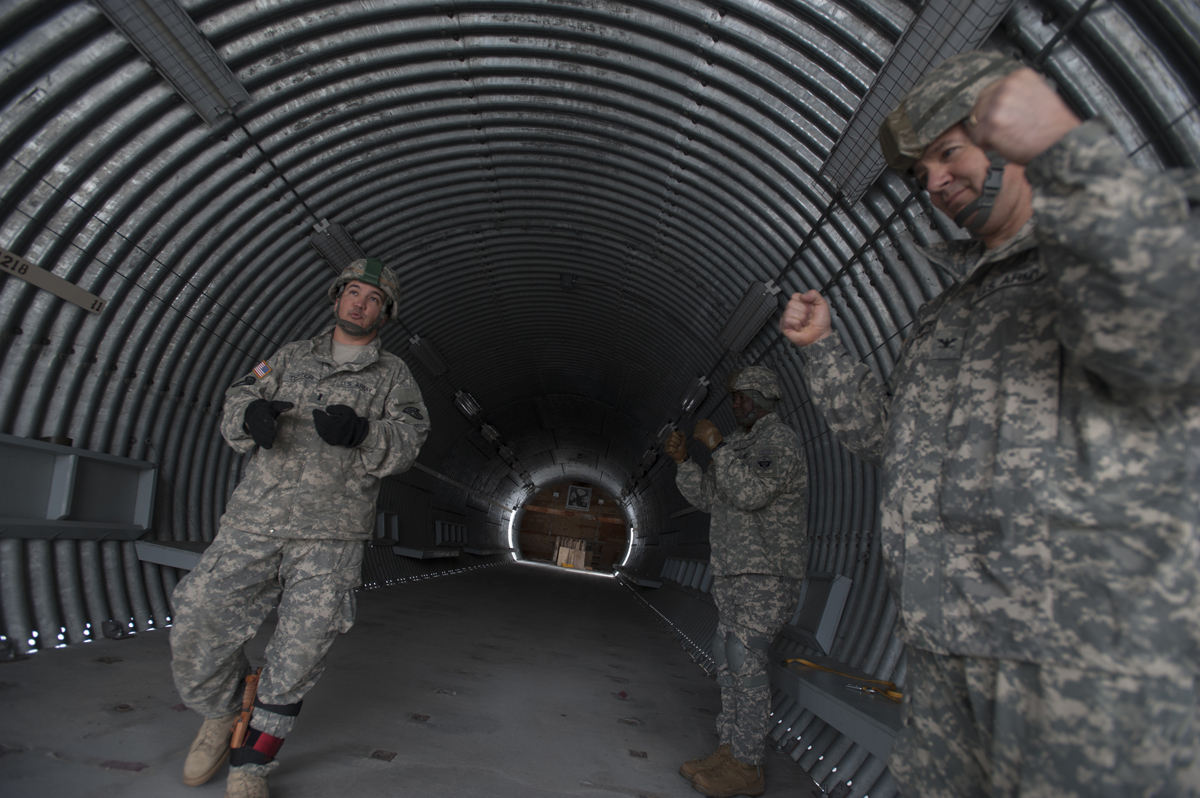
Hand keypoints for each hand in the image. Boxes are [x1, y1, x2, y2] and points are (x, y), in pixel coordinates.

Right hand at [243, 400, 293, 448]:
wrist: (255, 412)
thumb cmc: (268, 409)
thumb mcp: (275, 405)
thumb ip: (282, 406)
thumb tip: (292, 405)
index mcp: (261, 411)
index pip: (262, 416)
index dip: (266, 421)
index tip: (272, 425)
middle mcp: (255, 419)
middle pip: (258, 426)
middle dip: (266, 432)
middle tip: (273, 435)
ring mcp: (253, 427)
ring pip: (256, 434)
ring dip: (264, 438)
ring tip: (272, 440)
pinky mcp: (254, 434)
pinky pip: (256, 439)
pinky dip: (262, 444)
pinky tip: (269, 446)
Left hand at [312, 405, 369, 446]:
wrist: (358, 434)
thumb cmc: (352, 421)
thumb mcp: (346, 410)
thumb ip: (335, 408)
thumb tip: (326, 409)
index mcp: (332, 422)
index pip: (320, 417)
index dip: (316, 413)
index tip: (315, 410)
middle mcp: (329, 431)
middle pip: (318, 424)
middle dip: (316, 418)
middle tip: (316, 414)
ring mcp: (329, 437)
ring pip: (319, 430)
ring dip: (317, 424)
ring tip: (317, 420)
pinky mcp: (331, 441)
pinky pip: (322, 436)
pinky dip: (320, 430)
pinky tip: (321, 427)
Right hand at [664, 430, 687, 463]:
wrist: (682, 454)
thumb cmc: (682, 446)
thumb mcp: (684, 439)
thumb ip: (682, 434)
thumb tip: (677, 431)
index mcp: (672, 436)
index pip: (673, 433)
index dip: (678, 437)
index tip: (680, 440)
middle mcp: (668, 440)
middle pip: (672, 438)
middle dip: (678, 442)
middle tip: (678, 445)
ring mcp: (666, 445)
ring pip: (671, 442)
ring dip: (676, 446)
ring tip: (677, 448)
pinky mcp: (666, 450)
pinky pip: (670, 448)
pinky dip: (674, 450)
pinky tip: (675, 451)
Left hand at [693, 420, 722, 449]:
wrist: (716, 441)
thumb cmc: (716, 435)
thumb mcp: (713, 427)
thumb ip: (708, 424)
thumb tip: (700, 422)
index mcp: (707, 422)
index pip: (701, 421)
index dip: (699, 424)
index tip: (699, 426)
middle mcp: (703, 425)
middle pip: (697, 426)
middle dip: (698, 430)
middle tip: (701, 434)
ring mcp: (700, 429)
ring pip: (695, 431)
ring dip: (697, 434)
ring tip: (701, 437)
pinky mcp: (698, 434)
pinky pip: (694, 435)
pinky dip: (696, 437)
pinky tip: (700, 439)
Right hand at [780, 290, 831, 346]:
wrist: (821, 334)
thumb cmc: (821, 321)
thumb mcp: (822, 303)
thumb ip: (814, 294)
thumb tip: (802, 295)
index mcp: (799, 303)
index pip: (795, 296)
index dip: (804, 302)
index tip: (811, 309)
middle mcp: (792, 309)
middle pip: (791, 303)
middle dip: (804, 311)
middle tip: (808, 318)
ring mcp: (787, 318)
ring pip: (789, 311)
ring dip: (802, 319)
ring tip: (805, 324)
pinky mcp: (784, 326)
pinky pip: (787, 319)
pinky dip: (797, 324)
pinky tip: (800, 328)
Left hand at [966, 68, 1080, 164]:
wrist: (1063, 141)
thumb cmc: (1052, 125)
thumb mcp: (1036, 95)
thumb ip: (1015, 94)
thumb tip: (994, 101)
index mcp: (1019, 76)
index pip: (990, 91)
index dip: (993, 109)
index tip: (1002, 118)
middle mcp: (1007, 86)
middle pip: (979, 105)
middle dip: (987, 120)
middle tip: (1005, 131)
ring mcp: (998, 104)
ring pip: (975, 121)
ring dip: (985, 132)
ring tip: (1006, 137)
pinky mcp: (992, 123)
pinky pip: (976, 137)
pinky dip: (986, 145)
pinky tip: (1004, 144)